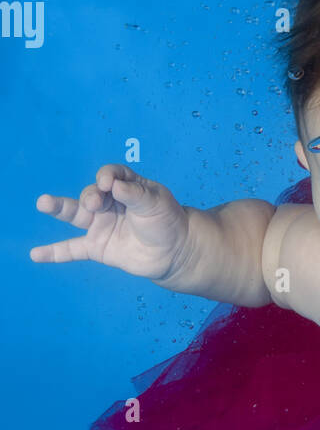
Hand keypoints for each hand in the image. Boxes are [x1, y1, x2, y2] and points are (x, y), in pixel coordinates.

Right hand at [30, 164, 190, 279]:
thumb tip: (112, 185)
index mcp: (125, 186)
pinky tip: (36, 254)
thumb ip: (134, 193)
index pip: (110, 175)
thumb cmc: (167, 220)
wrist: (174, 252)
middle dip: (90, 196)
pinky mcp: (96, 247)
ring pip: (74, 214)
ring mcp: (100, 225)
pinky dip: (54, 253)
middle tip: (95, 202)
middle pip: (90, 194)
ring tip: (43, 202)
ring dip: (58, 208)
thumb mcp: (156, 202)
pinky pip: (72, 249)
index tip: (107, 183)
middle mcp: (109, 203)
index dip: (107, 177)